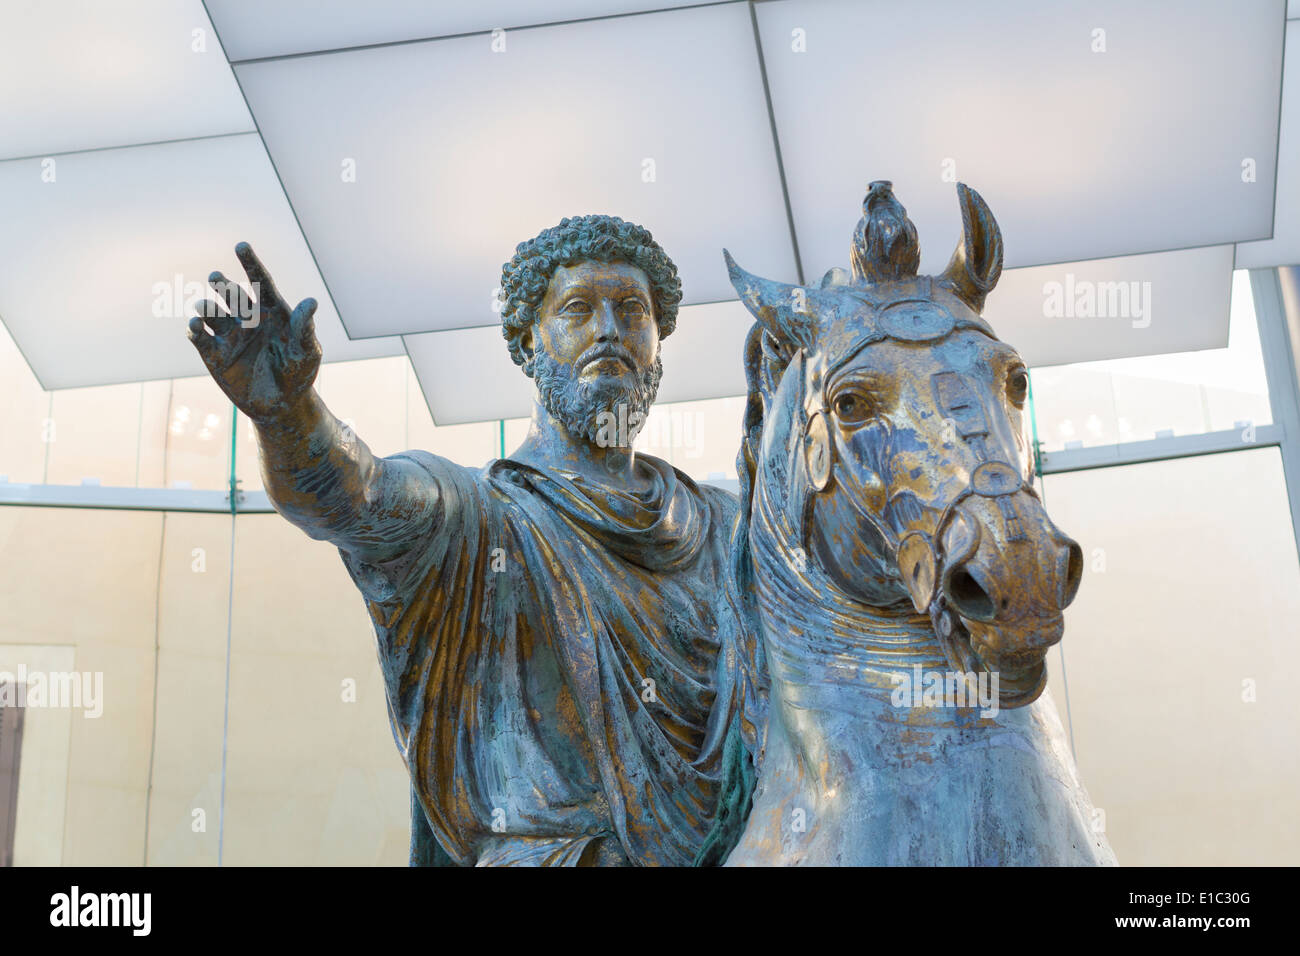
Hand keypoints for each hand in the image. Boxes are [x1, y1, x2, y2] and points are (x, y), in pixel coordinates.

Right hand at [187, 242, 320, 422]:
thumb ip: (305, 328)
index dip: (250, 263)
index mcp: (271, 310)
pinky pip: (200, 338)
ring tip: (204, 308)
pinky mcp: (214, 355)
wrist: (282, 404)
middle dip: (224, 286)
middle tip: (218, 278)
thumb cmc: (299, 372)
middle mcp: (247, 317)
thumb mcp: (306, 351)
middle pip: (232, 295)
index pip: (259, 281)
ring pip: (212, 313)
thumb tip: (312, 302)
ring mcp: (228, 334)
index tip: (241, 246)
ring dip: (206, 308)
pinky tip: (193, 327)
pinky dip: (194, 331)